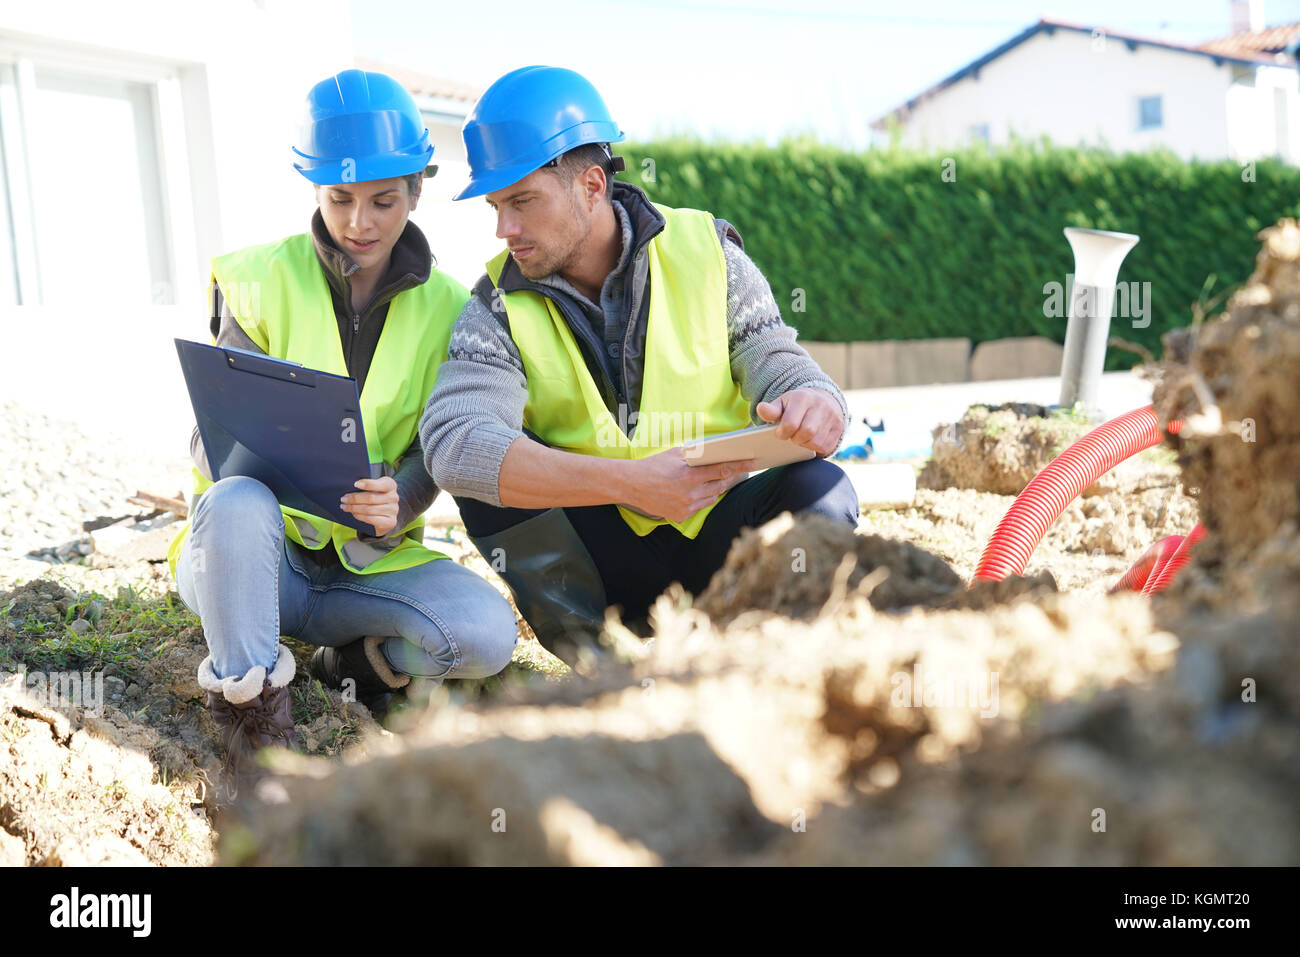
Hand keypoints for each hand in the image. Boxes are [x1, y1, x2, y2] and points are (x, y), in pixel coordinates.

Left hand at [340, 476, 398, 536]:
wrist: (385, 515)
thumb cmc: (376, 498)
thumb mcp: (374, 489)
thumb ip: (367, 486)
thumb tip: (351, 487)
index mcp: (391, 485)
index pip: (382, 484)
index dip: (368, 484)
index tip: (355, 484)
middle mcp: (394, 497)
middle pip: (371, 498)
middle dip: (354, 498)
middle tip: (343, 499)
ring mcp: (393, 510)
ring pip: (369, 509)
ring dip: (354, 508)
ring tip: (344, 506)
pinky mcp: (390, 522)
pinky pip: (371, 519)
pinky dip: (359, 516)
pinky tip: (353, 514)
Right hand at [625, 448, 755, 523]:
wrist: (632, 485)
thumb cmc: (653, 466)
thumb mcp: (675, 454)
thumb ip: (695, 454)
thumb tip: (714, 452)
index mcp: (690, 476)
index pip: (722, 470)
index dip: (739, 466)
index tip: (752, 462)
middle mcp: (690, 494)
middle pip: (721, 486)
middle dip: (732, 477)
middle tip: (742, 470)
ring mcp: (686, 507)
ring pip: (712, 498)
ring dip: (718, 489)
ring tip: (722, 480)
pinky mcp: (681, 516)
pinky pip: (700, 506)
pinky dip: (704, 498)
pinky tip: (703, 491)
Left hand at [756, 388, 844, 455]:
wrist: (822, 400)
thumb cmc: (797, 406)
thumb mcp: (782, 404)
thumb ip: (771, 410)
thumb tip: (761, 409)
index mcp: (803, 398)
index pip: (791, 423)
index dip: (782, 433)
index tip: (781, 433)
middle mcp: (821, 405)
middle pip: (806, 433)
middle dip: (795, 439)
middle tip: (792, 436)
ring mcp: (833, 417)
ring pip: (816, 442)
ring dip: (805, 444)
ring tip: (801, 438)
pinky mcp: (839, 428)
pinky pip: (826, 447)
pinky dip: (815, 448)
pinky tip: (811, 440)